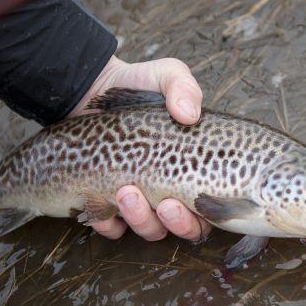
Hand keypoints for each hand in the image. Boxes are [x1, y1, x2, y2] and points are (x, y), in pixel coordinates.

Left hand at [71, 55, 211, 241]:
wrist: (91, 89)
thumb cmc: (138, 85)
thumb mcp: (166, 75)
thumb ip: (183, 87)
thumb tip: (189, 114)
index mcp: (195, 167)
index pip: (213, 208)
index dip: (209, 215)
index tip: (193, 200)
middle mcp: (172, 190)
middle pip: (186, 227)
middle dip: (177, 223)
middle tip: (164, 204)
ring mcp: (141, 201)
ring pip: (149, 229)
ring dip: (140, 220)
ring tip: (125, 192)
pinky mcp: (107, 204)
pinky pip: (110, 228)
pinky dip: (105, 223)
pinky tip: (97, 204)